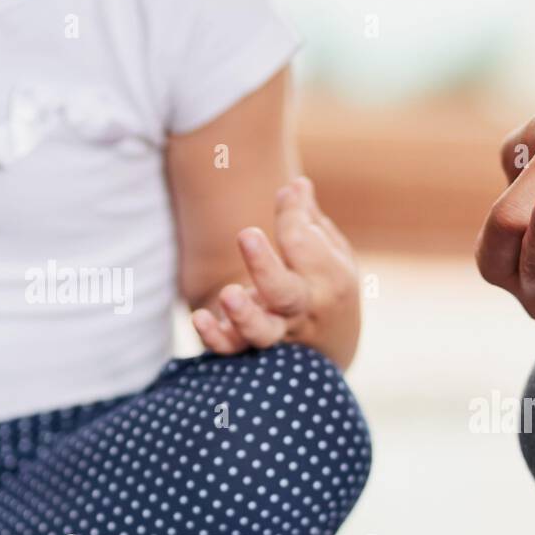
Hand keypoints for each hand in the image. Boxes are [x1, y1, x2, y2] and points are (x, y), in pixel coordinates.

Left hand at [192, 177, 360, 367]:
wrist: (335, 349)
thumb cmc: (330, 287)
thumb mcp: (333, 254)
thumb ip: (310, 221)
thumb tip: (296, 186)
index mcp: (328, 279)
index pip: (302, 240)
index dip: (290, 211)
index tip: (289, 195)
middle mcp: (303, 309)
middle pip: (284, 291)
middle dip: (264, 265)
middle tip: (247, 234)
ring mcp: (277, 332)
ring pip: (260, 331)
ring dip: (243, 315)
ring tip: (228, 294)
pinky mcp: (251, 347)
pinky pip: (232, 349)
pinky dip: (214, 338)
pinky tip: (199, 317)